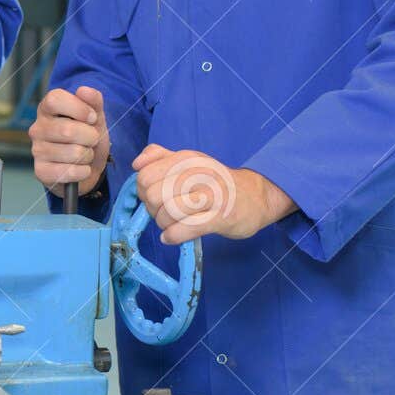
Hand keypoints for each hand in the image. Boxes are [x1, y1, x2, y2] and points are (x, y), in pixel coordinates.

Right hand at [31, 86, 110, 194]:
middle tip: (92, 139)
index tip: (91, 117)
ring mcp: (37, 150)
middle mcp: (37, 128)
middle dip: (90, 137)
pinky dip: (83, 171)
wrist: (88, 166)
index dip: (79, 108)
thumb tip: (83, 90)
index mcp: (47, 109)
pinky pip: (68, 172)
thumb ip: (93, 100)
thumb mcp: (95, 116)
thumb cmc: (87, 136)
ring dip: (88, 155)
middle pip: (67, 130)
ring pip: (73, 153)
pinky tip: (80, 168)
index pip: (55, 100)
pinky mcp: (40, 171)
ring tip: (84, 154)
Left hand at [132, 145, 296, 245]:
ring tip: (170, 225)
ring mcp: (210, 196)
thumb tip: (137, 163)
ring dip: (163, 223)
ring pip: (168, 212)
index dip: (143, 191)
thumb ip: (160, 157)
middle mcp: (197, 174)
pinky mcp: (219, 218)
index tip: (152, 197)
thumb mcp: (190, 161)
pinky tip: (172, 236)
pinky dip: (172, 236)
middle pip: (154, 195)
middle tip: (162, 213)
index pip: (146, 175)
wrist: (257, 196)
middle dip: (152, 209)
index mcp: (186, 159)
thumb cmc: (217, 182)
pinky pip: (185, 229)